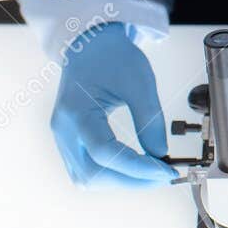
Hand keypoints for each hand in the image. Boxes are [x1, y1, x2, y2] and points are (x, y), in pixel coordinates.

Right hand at [49, 23, 177, 187]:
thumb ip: (151, 119)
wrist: (90, 46)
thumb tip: (160, 154)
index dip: (136, 167)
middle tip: (162, 175)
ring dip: (120, 181)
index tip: (164, 170)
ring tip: (150, 173)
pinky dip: (110, 175)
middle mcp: (63, 129)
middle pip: (92, 173)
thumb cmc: (111, 57)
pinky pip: (85, 170)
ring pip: (87, 177)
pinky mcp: (68, 142)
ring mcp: (62, 138)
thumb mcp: (139, 82)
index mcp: (76, 111)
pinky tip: (133, 169)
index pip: (104, 152)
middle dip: (130, 180)